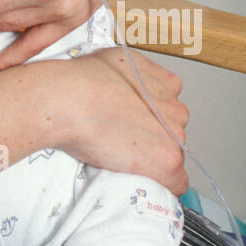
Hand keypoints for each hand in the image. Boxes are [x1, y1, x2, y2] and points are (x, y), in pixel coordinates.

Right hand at [48, 47, 188, 194]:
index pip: (169, 107)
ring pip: (172, 154)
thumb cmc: (82, 82)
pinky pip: (176, 182)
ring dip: (154, 159)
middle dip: (153, 137)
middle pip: (172, 131)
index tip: (133, 122)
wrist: (69, 101)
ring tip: (123, 157)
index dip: (149, 116)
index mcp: (167, 83)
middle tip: (124, 140)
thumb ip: (133, 76)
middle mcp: (176, 108)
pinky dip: (162, 184)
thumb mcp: (115, 61)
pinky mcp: (168, 162)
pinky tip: (144, 180)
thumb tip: (124, 86)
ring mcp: (174, 136)